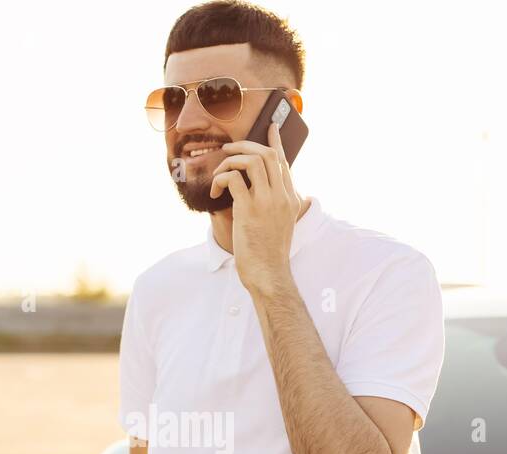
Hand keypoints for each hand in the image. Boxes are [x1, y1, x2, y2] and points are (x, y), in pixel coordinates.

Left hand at [209, 121, 298, 294]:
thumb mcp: (283, 226)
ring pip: (251, 161)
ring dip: (231, 161)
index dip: (275, 142)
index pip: (283, 162)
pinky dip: (221, 178)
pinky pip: (233, 178)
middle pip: (267, 155)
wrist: (268, 274)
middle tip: (229, 150)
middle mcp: (281, 196)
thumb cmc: (271, 254)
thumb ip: (281, 207)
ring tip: (220, 171)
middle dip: (245, 146)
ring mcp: (266, 202)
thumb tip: (281, 195)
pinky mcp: (248, 209)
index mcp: (291, 199)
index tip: (270, 127)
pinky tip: (215, 192)